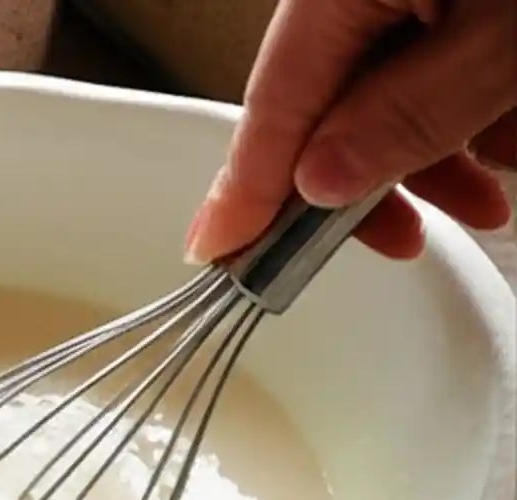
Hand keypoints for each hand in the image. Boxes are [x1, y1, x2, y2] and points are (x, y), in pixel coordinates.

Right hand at [185, 0, 515, 264]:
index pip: (276, 103)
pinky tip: (502, 142)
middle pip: (324, 101)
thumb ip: (409, 116)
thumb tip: (322, 181)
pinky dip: (461, 113)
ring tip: (490, 195)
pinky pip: (423, 62)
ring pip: (380, 90)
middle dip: (365, 177)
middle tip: (397, 240)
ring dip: (429, 154)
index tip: (218, 249)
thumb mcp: (508, 45)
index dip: (245, 188)